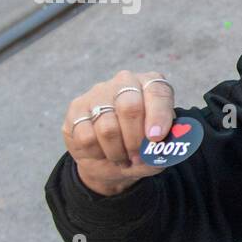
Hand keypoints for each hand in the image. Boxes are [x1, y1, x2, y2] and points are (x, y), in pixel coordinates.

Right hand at [62, 71, 176, 196]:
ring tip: (123, 159)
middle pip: (130, 108)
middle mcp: (124, 82)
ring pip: (107, 127)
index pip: (158, 92)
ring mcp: (98, 94)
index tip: (156, 138)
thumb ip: (164, 149)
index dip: (159, 116)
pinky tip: (103, 153)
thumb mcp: (158, 150)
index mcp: (151, 85)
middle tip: (138, 157)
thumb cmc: (141, 147)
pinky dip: (97, 152)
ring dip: (117, 152)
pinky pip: (86, 137)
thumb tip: (158, 151)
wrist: (109, 159)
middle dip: (136, 140)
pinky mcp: (76, 109)